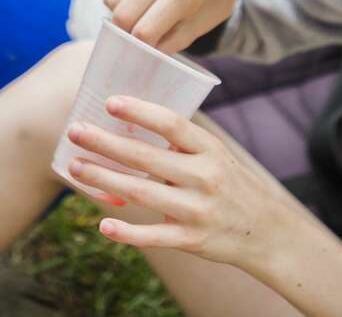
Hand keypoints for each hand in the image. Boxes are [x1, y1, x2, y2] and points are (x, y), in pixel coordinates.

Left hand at [65, 96, 295, 268]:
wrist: (266, 230)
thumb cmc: (229, 183)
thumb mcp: (214, 154)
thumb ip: (180, 142)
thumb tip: (131, 120)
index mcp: (209, 149)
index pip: (172, 124)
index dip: (140, 111)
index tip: (110, 102)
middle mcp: (204, 176)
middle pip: (147, 157)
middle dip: (106, 143)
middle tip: (75, 131)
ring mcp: (197, 210)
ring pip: (142, 192)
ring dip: (104, 179)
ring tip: (74, 167)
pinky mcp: (192, 239)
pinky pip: (154, 236)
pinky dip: (128, 232)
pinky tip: (103, 224)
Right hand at [101, 0, 239, 52]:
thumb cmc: (204, 6)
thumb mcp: (194, 31)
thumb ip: (164, 44)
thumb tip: (131, 51)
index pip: (144, 31)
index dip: (142, 46)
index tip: (149, 48)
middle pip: (122, 15)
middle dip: (128, 30)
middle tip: (144, 30)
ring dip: (122, 10)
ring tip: (145, 7)